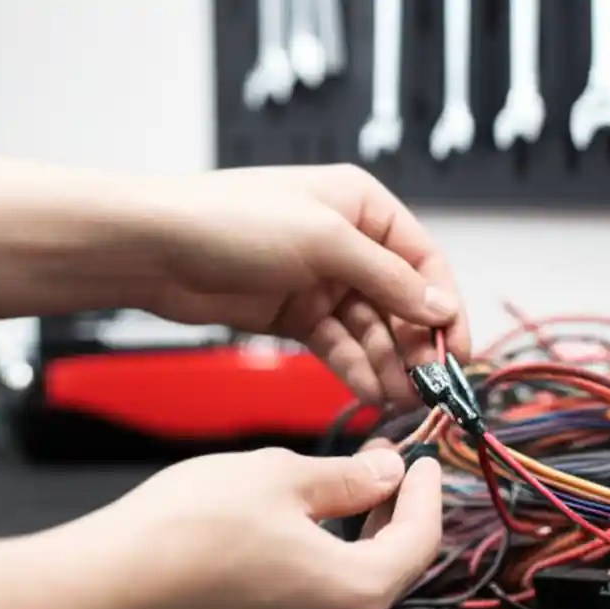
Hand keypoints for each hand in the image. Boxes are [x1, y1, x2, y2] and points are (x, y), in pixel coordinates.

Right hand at [80, 442, 441, 608]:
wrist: (95, 598)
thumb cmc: (181, 535)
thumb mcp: (280, 477)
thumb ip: (348, 479)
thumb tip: (385, 475)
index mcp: (355, 597)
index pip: (419, 541)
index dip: (425, 493)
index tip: (421, 463)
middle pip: (384, 574)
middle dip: (386, 517)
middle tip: (379, 470)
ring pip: (341, 597)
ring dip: (346, 546)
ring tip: (330, 497)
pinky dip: (309, 578)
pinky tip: (287, 541)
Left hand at [133, 164, 469, 405]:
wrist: (154, 248)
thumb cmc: (234, 221)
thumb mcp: (326, 242)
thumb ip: (389, 279)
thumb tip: (441, 308)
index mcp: (362, 206)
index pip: (423, 260)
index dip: (443, 306)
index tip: (455, 350)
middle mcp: (347, 241)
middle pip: (399, 300)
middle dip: (414, 344)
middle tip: (429, 387)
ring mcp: (320, 279)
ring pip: (369, 329)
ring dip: (386, 364)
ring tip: (399, 401)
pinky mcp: (294, 313)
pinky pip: (337, 344)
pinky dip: (354, 368)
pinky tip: (369, 393)